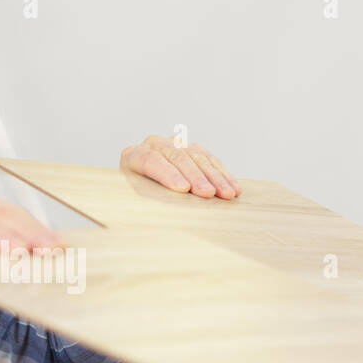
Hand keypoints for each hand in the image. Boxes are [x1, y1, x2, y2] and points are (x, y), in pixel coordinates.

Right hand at [0, 184, 63, 301]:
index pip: (14, 217)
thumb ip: (0, 264)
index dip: (39, 233)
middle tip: (54, 253)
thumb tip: (36, 270)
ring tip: (31, 253)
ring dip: (10, 236)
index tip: (62, 250)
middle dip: (32, 235)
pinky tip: (2, 252)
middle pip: (5, 214)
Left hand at [120, 134, 241, 198]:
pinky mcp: (192, 148)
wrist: (137, 183)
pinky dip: (223, 174)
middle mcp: (154, 144)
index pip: (151, 160)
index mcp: (133, 156)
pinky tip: (233, 188)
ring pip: (198, 157)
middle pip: (177, 158)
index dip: (168, 174)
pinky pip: (210, 159)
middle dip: (196, 177)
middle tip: (208, 194)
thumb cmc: (133, 197)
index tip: (184, 189)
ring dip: (215, 177)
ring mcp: (174, 144)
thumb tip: (153, 218)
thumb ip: (139, 202)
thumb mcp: (130, 199)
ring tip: (226, 194)